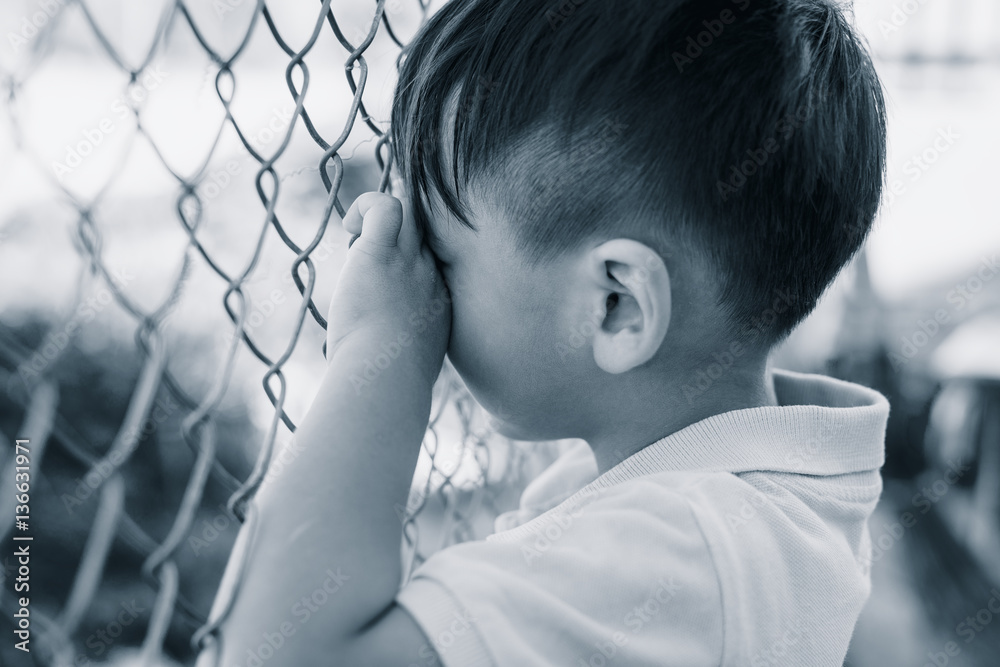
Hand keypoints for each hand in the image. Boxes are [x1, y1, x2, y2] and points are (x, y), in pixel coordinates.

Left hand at [326, 191, 450, 385]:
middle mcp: (433, 275)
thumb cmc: (389, 380)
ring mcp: (411, 261)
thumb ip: (402, 347)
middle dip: (408, 230)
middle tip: (378, 244)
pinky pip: (383, 206)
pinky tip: (350, 226)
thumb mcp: (408, 361)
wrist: (386, 377)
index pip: (435, 261)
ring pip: (413, 212)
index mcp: (441, 300)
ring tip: (360, 236)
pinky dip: (365, 206)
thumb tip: (372, 352)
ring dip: (387, 217)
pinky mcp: (380, 253)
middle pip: (431, 230)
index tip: (390, 278)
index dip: (414, 259)